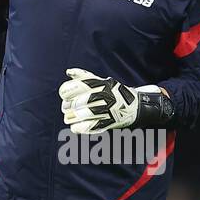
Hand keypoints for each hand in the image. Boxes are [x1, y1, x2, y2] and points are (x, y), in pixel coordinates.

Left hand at [58, 68, 173, 133]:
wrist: (135, 106)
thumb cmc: (114, 92)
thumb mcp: (101, 81)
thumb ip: (84, 76)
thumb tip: (68, 71)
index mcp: (100, 84)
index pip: (77, 87)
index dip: (66, 92)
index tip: (64, 95)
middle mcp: (104, 95)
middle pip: (78, 102)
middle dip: (68, 106)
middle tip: (65, 109)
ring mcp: (107, 109)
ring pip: (83, 114)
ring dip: (71, 118)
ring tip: (68, 118)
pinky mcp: (109, 122)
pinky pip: (90, 126)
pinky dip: (79, 128)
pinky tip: (74, 127)